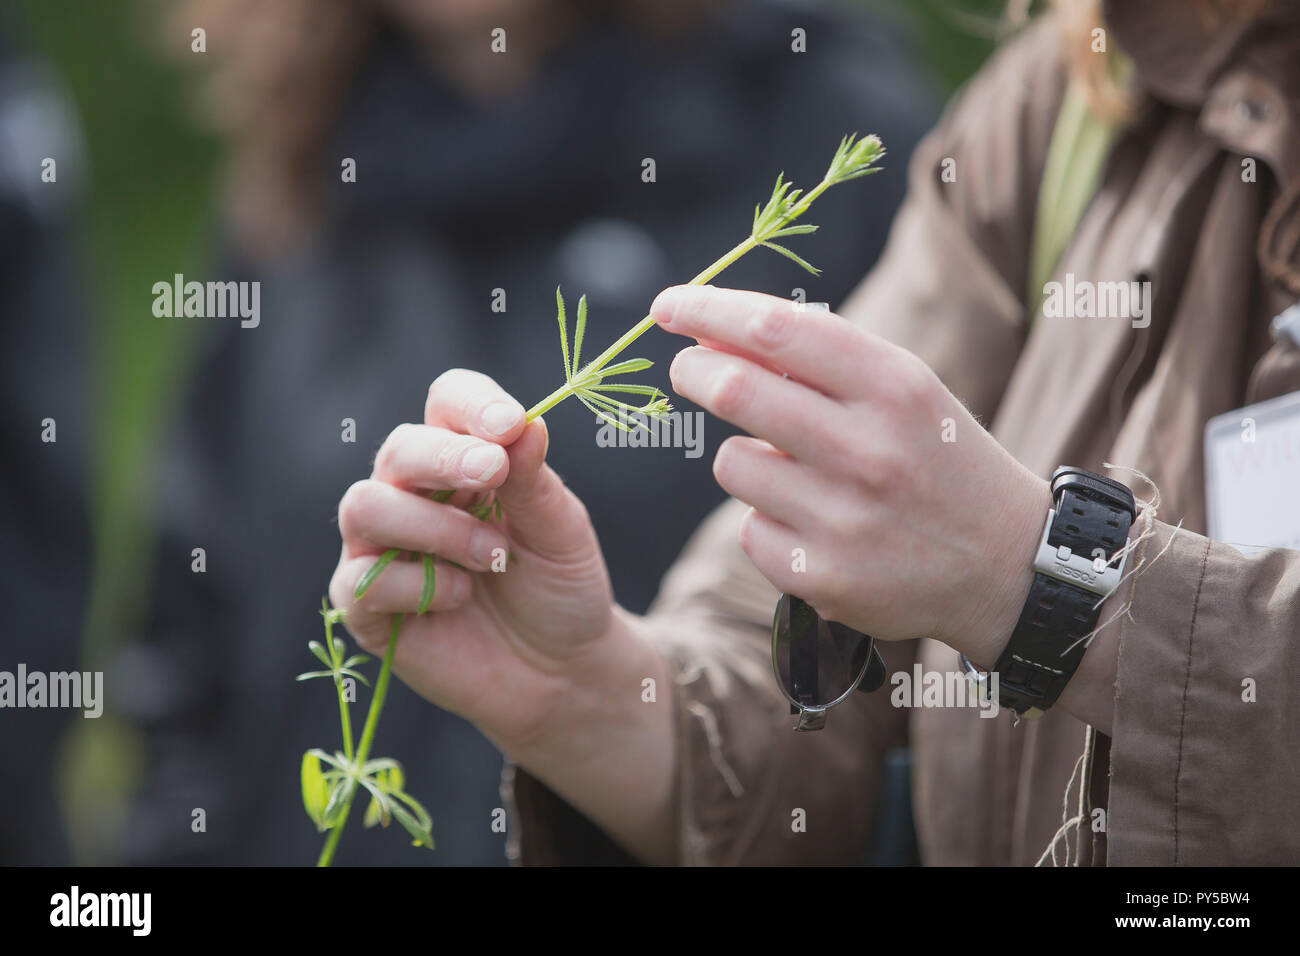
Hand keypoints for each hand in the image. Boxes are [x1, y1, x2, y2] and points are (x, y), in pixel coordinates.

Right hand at [329, 369, 626, 751]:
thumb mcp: (561, 531)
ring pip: (365, 506)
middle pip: (400, 449)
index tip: (508, 425)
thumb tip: (524, 424)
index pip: (448, 403)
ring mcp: (384, 550)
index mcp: (465, 460)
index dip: (471, 405)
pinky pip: (359, 579)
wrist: (562, 672)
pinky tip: (459, 597)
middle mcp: (414, 495)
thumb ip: (534, 480)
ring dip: (435, 526)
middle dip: (446, 457)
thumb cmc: (559, 589)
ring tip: (491, 557)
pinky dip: (413, 583)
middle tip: (493, 475)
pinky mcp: (367, 608)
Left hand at [651, 285, 1051, 663]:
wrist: (1007, 566)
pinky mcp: (823, 578)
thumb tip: (708, 332)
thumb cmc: (936, 458)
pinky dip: (766, 522)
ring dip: (745, 458)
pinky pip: (748, 530)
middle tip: (688, 370)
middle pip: (734, 391)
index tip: (667, 306)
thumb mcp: (902, 391)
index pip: (774, 328)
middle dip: (694, 372)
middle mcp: (869, 450)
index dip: (706, 310)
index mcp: (894, 386)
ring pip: (732, 465)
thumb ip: (815, 359)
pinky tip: (819, 529)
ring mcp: (844, 519)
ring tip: (800, 473)